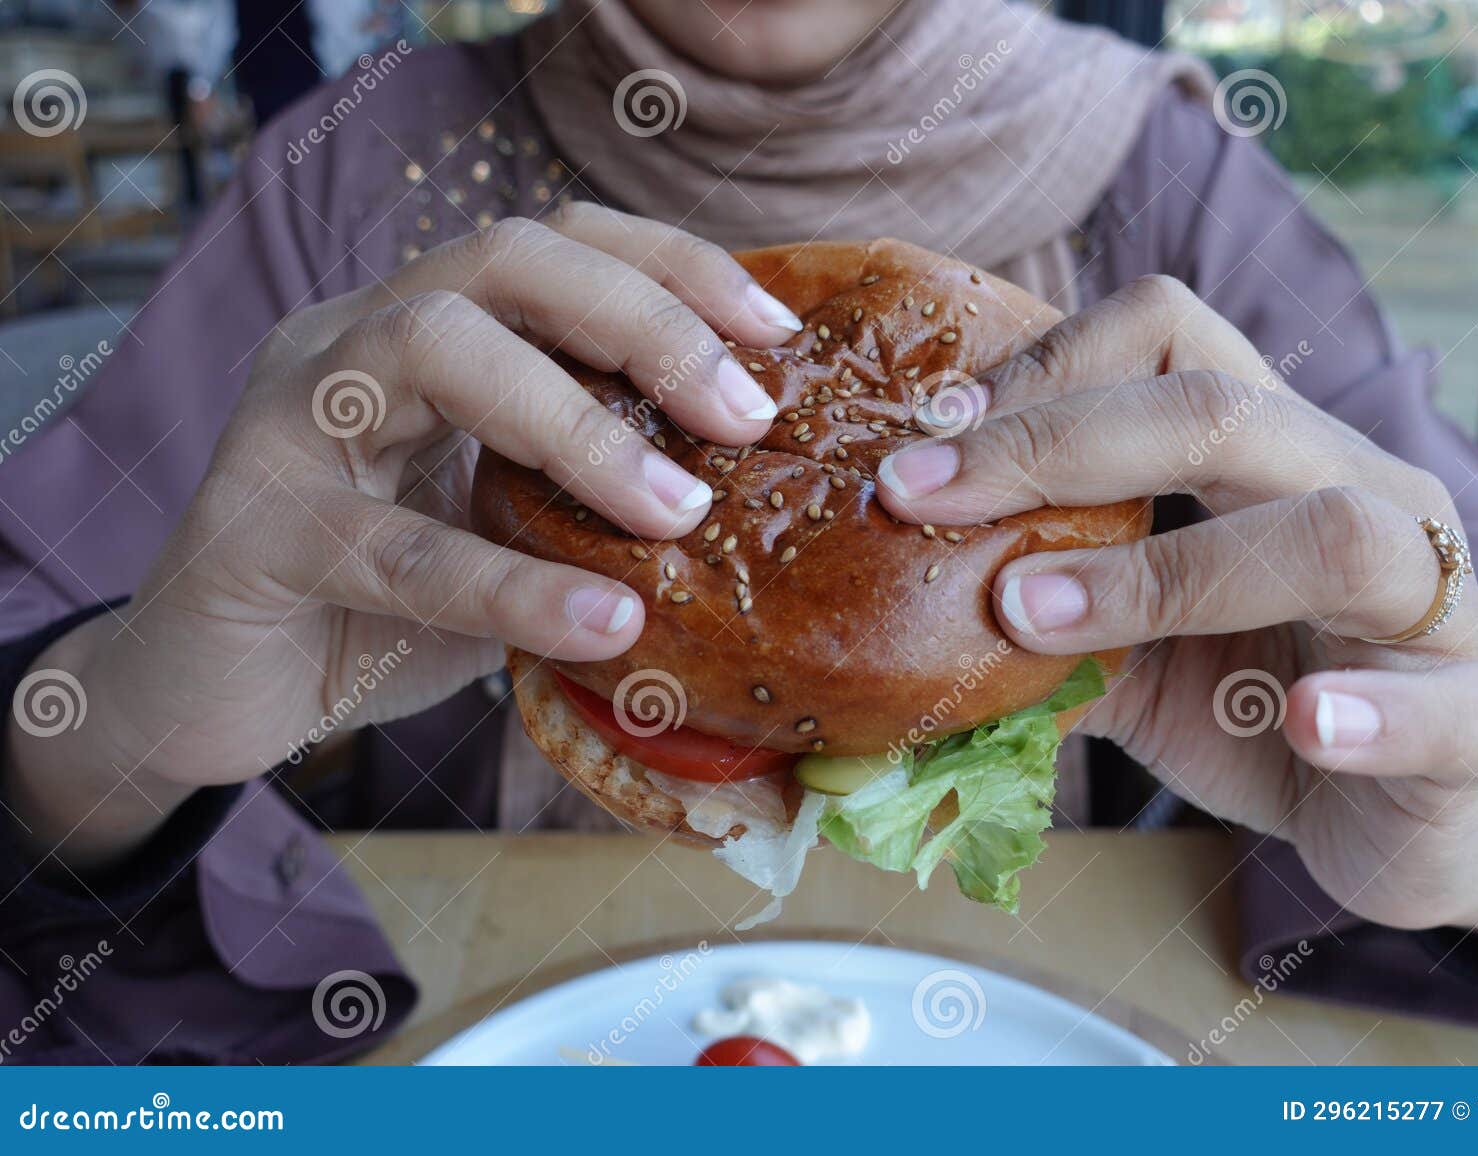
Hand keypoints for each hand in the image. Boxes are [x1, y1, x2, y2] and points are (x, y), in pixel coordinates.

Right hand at [7, 205, 802, 864]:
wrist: (217, 694)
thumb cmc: (379, 606)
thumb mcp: (499, 528)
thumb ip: (584, 496)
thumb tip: (748, 497)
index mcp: (417, 329)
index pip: (551, 245)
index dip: (669, 268)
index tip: (774, 335)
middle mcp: (350, 345)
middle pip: (500, 259)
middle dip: (640, 320)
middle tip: (742, 416)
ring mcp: (289, 423)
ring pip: (433, 352)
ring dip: (575, 425)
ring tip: (679, 510)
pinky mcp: (253, 532)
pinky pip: (392, 547)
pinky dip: (509, 583)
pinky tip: (605, 624)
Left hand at [877, 275, 1477, 933]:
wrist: (1408, 816)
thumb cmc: (1257, 703)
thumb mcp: (1125, 654)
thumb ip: (1038, 621)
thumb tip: (892, 620)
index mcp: (1269, 453)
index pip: (1168, 339)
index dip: (1041, 370)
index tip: (922, 442)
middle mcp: (1358, 491)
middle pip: (1224, 411)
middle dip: (1054, 445)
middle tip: (920, 498)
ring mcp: (1433, 601)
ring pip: (1334, 536)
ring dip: (1167, 574)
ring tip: (1031, 614)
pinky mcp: (1475, 722)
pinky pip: (1449, 705)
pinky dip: (1373, 713)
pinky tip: (1304, 725)